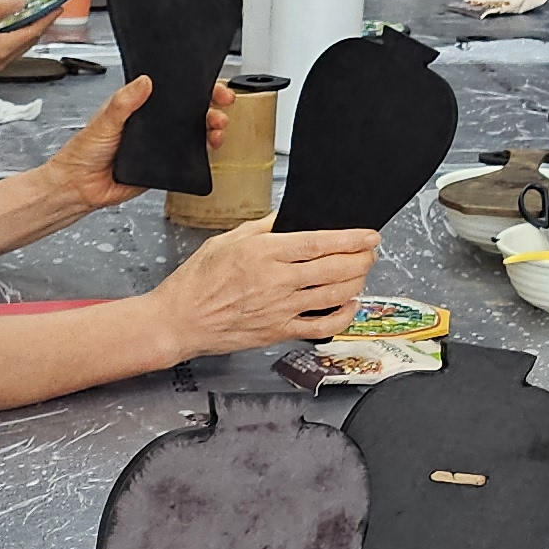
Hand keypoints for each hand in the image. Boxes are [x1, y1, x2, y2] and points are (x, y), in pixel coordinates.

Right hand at [0, 0, 53, 74]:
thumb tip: (20, 2)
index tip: (58, 6)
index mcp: (0, 49)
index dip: (47, 17)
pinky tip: (13, 23)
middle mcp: (1, 60)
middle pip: (30, 39)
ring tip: (35, 12)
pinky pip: (9, 46)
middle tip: (49, 7)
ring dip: (29, 28)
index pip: (33, 31)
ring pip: (20, 44)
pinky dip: (16, 34)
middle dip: (41, 22)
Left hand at [42, 76, 232, 216]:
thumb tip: (145, 82)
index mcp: (138, 106)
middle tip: (222, 106)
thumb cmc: (84, 152)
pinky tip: (208, 148)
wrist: (80, 187)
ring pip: (193, 132)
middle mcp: (152, 124)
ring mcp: (160, 144)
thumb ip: (124, 102)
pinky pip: (188, 157)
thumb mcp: (104, 122)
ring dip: (211, 128)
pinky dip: (203, 152)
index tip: (210, 86)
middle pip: (190, 110)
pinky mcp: (163, 165)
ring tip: (217, 129)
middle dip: (212, 106)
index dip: (195, 87)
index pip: (172, 91)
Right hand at [159, 223, 380, 354]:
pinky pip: (321, 326)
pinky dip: (343, 316)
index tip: (370, 236)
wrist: (179, 320)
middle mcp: (277, 280)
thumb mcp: (226, 240)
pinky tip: (349, 305)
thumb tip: (287, 217)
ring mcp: (280, 308)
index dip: (352, 239)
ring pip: (334, 295)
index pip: (320, 242)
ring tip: (362, 273)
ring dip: (356, 283)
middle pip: (335, 268)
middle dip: (361, 259)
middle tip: (370, 253)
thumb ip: (261, 227)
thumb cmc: (196, 281)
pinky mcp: (278, 331)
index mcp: (264, 252)